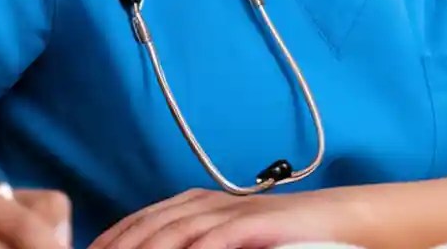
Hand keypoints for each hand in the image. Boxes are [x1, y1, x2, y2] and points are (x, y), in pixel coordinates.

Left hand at [90, 187, 366, 248]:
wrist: (335, 217)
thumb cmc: (280, 233)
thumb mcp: (228, 235)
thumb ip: (195, 241)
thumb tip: (158, 248)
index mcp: (196, 203)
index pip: (140, 220)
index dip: (112, 238)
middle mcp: (208, 202)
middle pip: (150, 225)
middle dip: (120, 246)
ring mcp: (231, 211)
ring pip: (174, 231)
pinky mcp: (254, 223)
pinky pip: (214, 238)